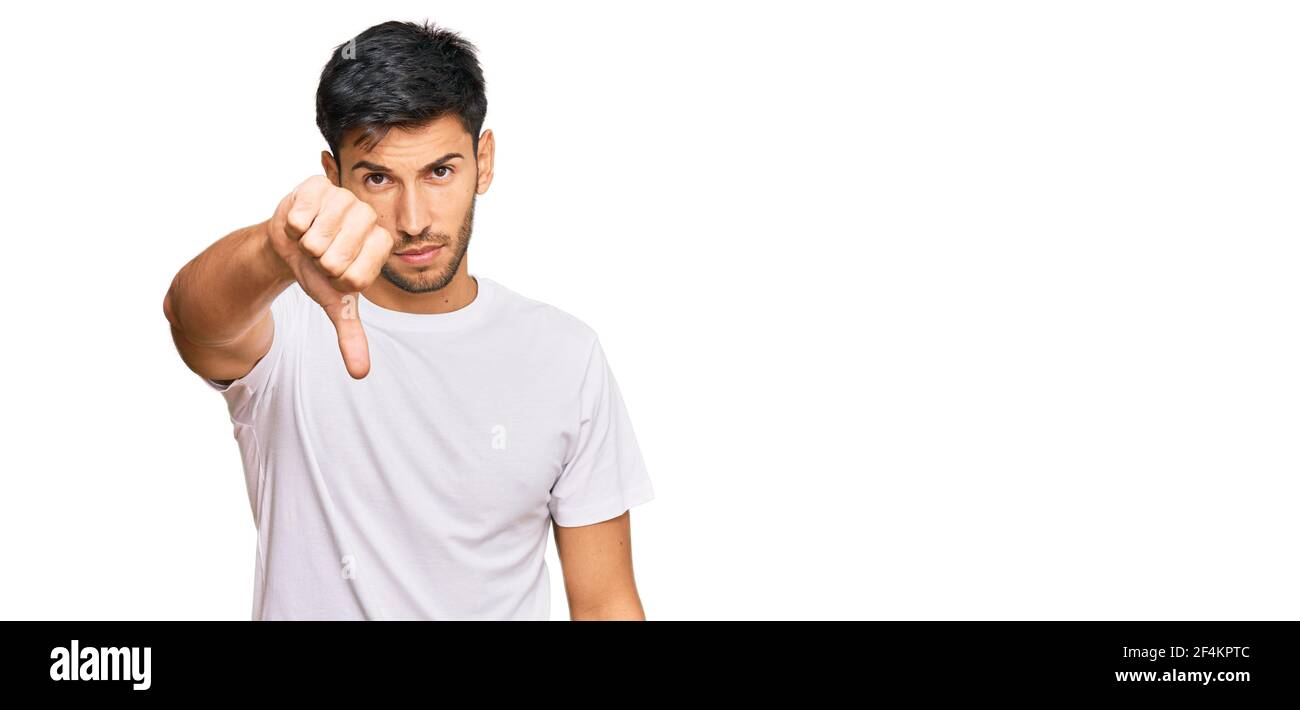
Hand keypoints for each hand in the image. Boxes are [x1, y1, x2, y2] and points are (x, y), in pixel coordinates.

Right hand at [266, 175, 393, 378]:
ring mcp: (344, 197)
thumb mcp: (335, 303)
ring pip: (317, 237)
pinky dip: (291, 226)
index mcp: (381, 244)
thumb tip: (361, 373)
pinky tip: (299, 221)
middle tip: (319, 254)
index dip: (337, 280)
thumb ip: (351, 335)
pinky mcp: (318, 184)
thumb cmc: (319, 272)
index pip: (356, 276)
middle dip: (318, 263)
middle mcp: (368, 217)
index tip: (335, 273)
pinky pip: (300, 216)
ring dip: (304, 244)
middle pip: (336, 257)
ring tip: (309, 238)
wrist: (290, 243)